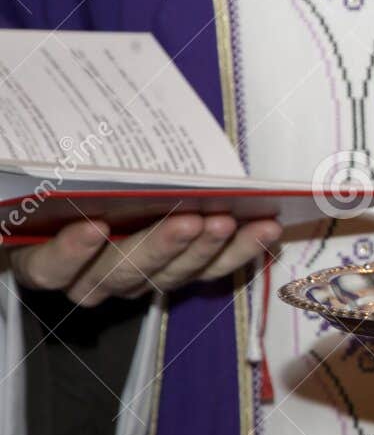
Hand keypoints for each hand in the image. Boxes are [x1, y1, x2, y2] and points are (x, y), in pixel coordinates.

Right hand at [10, 214, 281, 307]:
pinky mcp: (178, 277)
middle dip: (160, 245)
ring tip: (229, 220)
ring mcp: (139, 283)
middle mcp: (92, 282)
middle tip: (190, 220)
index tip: (93, 225)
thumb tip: (79, 151)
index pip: (52, 267)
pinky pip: (210, 271)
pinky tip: (264, 228)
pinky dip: (240, 249)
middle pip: (124, 272)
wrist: (83, 212)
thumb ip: (65, 187)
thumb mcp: (53, 192)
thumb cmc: (62, 199)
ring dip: (205, 247)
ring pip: (173, 274)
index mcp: (48, 262)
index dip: (72, 252)